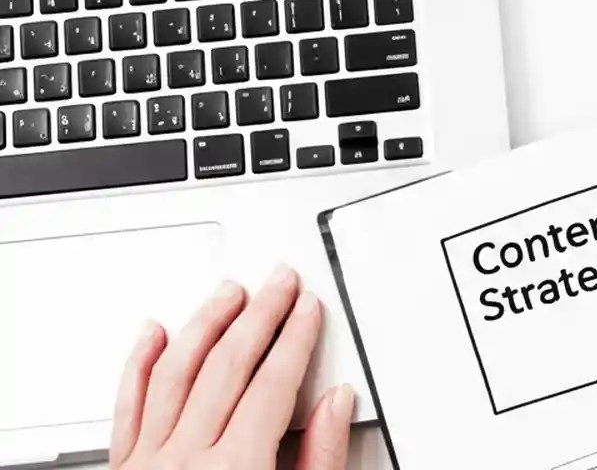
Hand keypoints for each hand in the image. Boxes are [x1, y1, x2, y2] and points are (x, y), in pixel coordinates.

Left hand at [110, 265, 353, 468]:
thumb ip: (320, 457)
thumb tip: (335, 403)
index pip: (273, 384)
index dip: (296, 339)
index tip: (308, 310)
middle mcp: (187, 461)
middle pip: (228, 366)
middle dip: (260, 316)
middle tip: (279, 283)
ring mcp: (149, 463)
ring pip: (176, 373)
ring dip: (206, 324)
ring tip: (229, 293)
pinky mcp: (123, 466)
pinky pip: (128, 405)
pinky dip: (141, 363)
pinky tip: (154, 333)